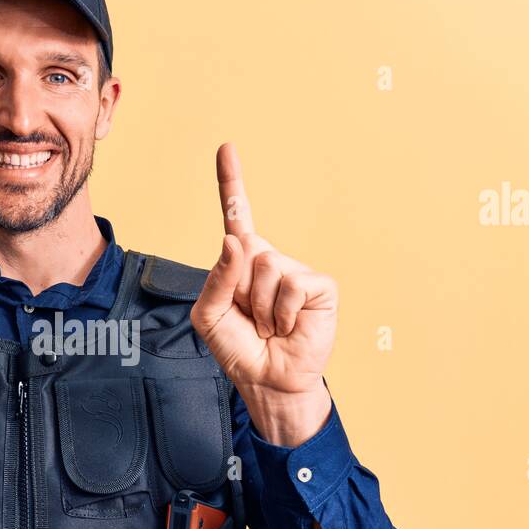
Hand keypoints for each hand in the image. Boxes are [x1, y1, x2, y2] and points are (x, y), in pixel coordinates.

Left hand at [190, 143, 337, 446]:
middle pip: (243, 249)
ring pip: (266, 267)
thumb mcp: (208, 316)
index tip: (226, 147)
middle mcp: (270, 260)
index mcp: (241, 262)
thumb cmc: (238, 348)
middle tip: (250, 320)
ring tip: (268, 326)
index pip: (237, 216)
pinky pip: (291, 285)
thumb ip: (216, 278)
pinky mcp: (320, 286)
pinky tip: (287, 327)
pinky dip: (282, 312)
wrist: (268, 381)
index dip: (231, 182)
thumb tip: (235, 240)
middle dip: (237, 291)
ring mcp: (297, 271)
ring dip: (259, 307)